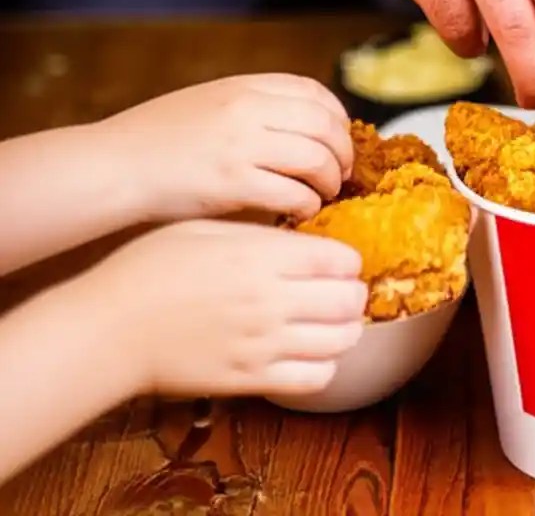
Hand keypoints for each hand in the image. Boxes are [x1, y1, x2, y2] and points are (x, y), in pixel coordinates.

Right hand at [82, 220, 366, 395]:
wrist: (108, 328)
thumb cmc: (148, 270)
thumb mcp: (204, 229)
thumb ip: (260, 236)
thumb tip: (302, 242)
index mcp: (261, 256)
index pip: (340, 260)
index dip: (346, 262)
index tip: (338, 265)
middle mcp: (271, 300)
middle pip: (350, 300)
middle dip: (353, 295)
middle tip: (342, 293)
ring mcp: (264, 343)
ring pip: (342, 340)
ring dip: (346, 330)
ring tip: (332, 324)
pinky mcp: (252, 378)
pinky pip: (315, 377)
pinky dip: (325, 366)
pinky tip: (311, 355)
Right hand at [94, 74, 352, 221]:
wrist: (113, 165)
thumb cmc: (158, 140)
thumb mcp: (209, 103)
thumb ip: (253, 106)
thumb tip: (305, 124)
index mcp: (243, 87)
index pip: (314, 92)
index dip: (337, 118)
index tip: (340, 139)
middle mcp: (246, 109)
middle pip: (325, 126)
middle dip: (343, 152)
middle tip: (343, 173)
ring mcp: (241, 145)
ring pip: (316, 159)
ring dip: (330, 180)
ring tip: (324, 194)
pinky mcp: (233, 183)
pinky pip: (293, 193)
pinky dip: (307, 204)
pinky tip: (302, 212)